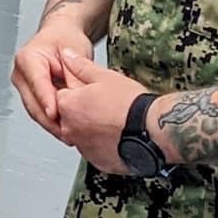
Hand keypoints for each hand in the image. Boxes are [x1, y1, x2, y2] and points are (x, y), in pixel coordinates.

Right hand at [12, 20, 94, 141]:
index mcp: (28, 58)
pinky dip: (51, 121)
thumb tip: (72, 96)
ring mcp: (23, 85)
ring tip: (69, 136)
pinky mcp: (29, 94)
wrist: (61, 36)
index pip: (37, 82)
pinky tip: (65, 130)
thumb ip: (72, 73)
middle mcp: (21, 72)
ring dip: (51, 124)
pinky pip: (39, 111)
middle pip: (32, 102)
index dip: (46, 100)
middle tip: (67, 133)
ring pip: (34, 110)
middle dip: (50, 120)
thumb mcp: (74, 52)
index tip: (54, 114)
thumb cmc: (67, 39)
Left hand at [55, 48, 152, 174]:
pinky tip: (117, 136)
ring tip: (115, 121)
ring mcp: (83, 147)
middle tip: (108, 106)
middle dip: (84, 110)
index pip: (63, 94)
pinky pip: (95, 150)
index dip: (80, 90)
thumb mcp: (104, 77)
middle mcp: (70, 128)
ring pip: (82, 134)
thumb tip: (67, 55)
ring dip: (92, 128)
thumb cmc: (130, 104)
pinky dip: (103, 144)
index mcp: (67, 105)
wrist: (153, 132)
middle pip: (71, 116)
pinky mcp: (97, 161)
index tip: (95, 91)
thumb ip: (80, 66)